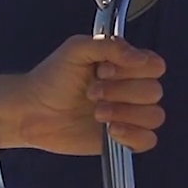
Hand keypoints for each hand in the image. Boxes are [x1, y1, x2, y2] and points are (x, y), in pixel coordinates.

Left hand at [0, 35, 166, 154]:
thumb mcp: (76, 50)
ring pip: (154, 116)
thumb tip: (139, 57)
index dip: (134, 69)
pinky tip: (111, 131)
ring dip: (125, 113)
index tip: (105, 70)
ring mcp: (129, 115)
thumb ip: (109, 46)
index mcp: (124, 65)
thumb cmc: (51, 78)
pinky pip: (148, 140)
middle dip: (121, 92)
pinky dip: (133, 136)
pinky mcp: (123, 139)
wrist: (32, 111)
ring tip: (97, 113)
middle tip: (92, 92)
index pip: (155, 66)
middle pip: (154, 91)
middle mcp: (130, 89)